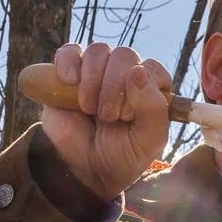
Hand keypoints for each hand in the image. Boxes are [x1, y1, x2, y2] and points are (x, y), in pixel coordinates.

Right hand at [42, 42, 173, 197]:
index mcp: (151, 88)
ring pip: (98, 51)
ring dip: (93, 79)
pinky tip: (70, 82)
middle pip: (124, 55)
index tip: (128, 115)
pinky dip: (69, 63)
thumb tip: (137, 71)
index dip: (140, 88)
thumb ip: (152, 109)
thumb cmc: (123, 155)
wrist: (85, 170)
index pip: (151, 69)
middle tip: (107, 116)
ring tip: (88, 108)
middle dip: (114, 86)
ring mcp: (97, 72)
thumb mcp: (148, 141)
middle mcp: (125, 75)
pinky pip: (69, 51)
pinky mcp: (69, 74)